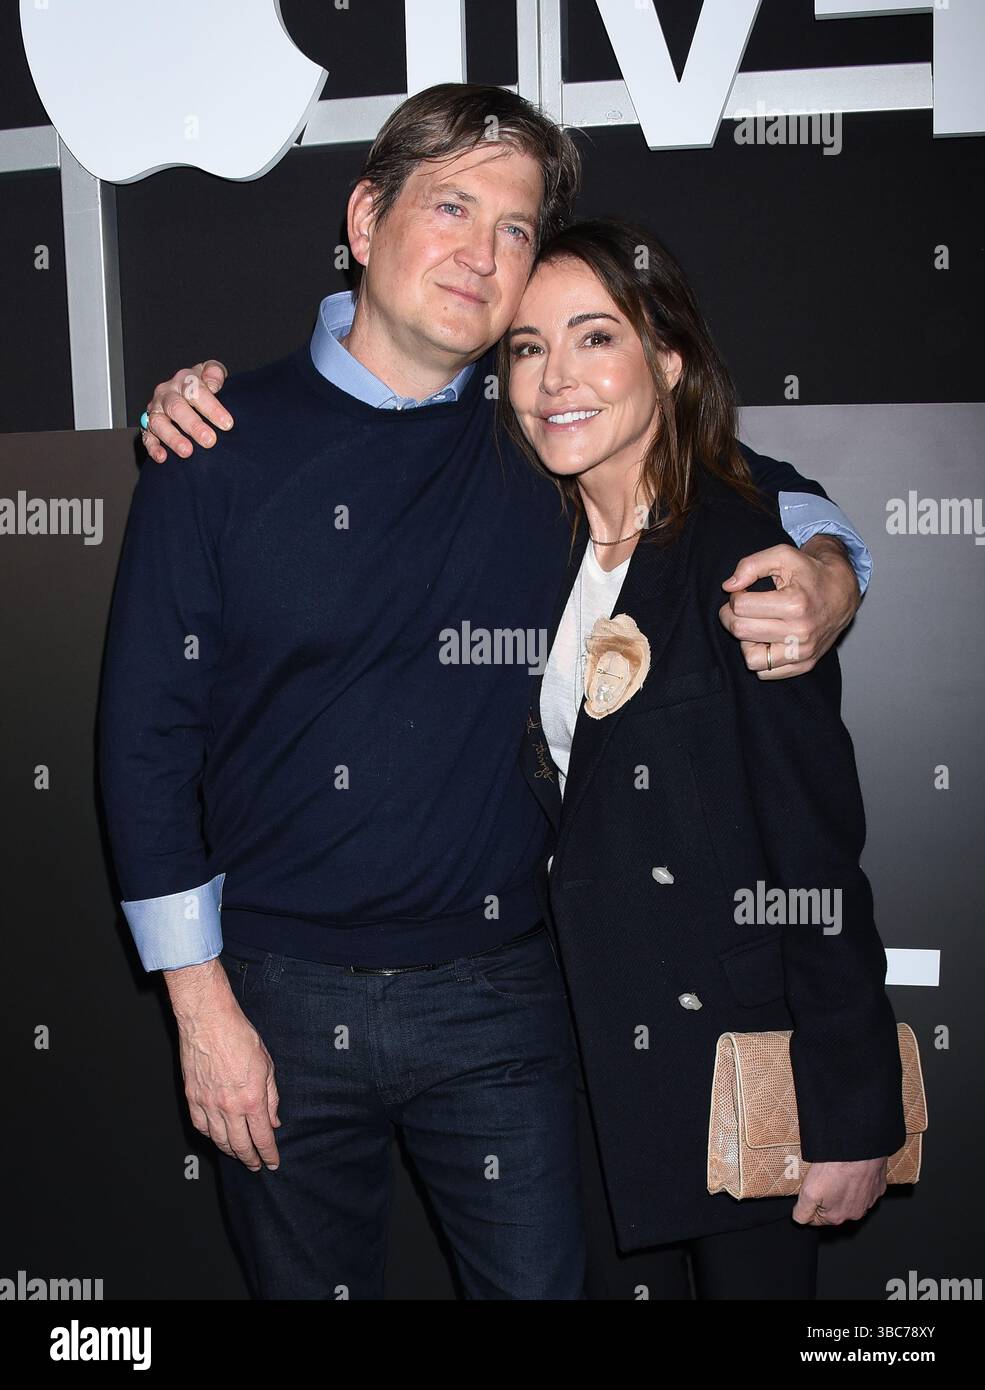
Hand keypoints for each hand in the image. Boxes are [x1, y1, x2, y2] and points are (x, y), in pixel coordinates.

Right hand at [140, 360, 231, 461]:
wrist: (186, 391)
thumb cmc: (202, 385)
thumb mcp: (210, 372)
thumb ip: (214, 372)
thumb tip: (214, 384)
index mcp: (183, 380)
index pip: (195, 391)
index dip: (211, 407)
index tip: (227, 423)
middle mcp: (167, 394)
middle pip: (176, 407)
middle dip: (193, 425)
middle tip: (210, 440)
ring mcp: (156, 410)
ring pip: (159, 423)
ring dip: (173, 438)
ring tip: (187, 452)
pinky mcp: (148, 427)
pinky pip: (147, 437)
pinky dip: (154, 448)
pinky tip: (163, 458)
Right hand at [165, 959, 280, 1171]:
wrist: (208, 1021)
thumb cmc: (239, 1036)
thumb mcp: (266, 1064)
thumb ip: (271, 1096)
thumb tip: (273, 1121)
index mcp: (252, 1098)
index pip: (262, 1137)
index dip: (268, 1153)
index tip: (272, 1162)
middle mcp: (229, 1106)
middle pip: (240, 1145)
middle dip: (250, 1159)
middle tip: (256, 1165)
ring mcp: (208, 1104)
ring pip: (219, 1140)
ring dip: (230, 1151)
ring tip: (239, 1155)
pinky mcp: (192, 1098)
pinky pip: (201, 1126)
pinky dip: (210, 1136)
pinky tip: (217, 1138)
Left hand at [719, 534, 860, 679]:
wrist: (842, 592)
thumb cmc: (809, 572)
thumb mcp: (783, 556)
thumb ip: (751, 565)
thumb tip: (728, 586)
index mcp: (794, 604)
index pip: (740, 606)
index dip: (734, 596)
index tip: (742, 592)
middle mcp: (800, 632)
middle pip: (741, 631)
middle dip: (731, 616)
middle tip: (741, 607)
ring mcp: (803, 652)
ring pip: (751, 658)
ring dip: (745, 641)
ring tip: (755, 625)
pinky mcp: (805, 664)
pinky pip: (766, 672)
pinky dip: (760, 657)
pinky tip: (766, 639)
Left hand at [792, 1156, 887, 1225]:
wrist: (859, 1150)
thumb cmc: (836, 1169)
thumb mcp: (809, 1192)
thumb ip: (802, 1211)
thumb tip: (800, 1220)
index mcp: (836, 1217)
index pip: (816, 1219)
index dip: (809, 1204)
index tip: (810, 1189)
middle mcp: (854, 1213)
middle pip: (833, 1209)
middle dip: (826, 1196)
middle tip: (823, 1178)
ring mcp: (868, 1201)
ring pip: (849, 1199)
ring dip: (842, 1189)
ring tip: (837, 1172)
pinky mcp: (877, 1188)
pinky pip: (864, 1188)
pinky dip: (858, 1182)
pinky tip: (852, 1170)